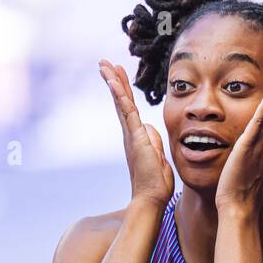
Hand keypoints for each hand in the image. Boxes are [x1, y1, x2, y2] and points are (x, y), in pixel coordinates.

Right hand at [99, 61, 174, 212]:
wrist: (152, 199)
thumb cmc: (156, 183)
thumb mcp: (159, 156)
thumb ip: (154, 140)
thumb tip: (150, 127)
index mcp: (136, 137)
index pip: (129, 108)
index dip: (123, 90)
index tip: (118, 73)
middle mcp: (130, 134)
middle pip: (120, 101)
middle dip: (113, 80)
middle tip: (104, 63)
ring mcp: (131, 135)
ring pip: (121, 102)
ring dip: (113, 82)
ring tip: (104, 65)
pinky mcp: (136, 137)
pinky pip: (127, 112)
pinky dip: (119, 95)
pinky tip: (113, 81)